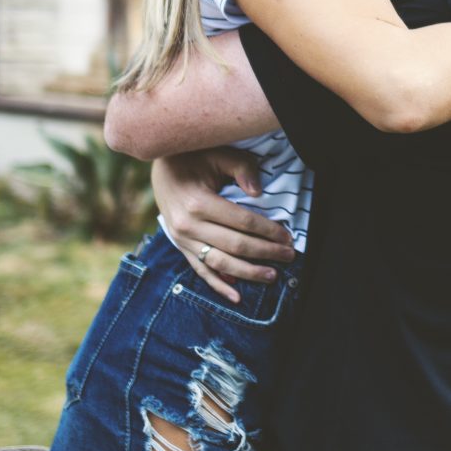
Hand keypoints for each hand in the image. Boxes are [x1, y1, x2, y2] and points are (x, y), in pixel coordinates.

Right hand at [151, 147, 296, 303]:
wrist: (160, 168)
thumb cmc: (195, 158)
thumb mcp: (219, 154)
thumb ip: (242, 169)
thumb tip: (259, 193)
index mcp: (199, 203)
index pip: (242, 222)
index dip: (268, 231)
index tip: (288, 237)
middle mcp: (188, 226)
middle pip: (235, 245)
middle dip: (265, 252)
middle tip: (289, 256)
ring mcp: (182, 240)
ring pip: (219, 263)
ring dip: (248, 272)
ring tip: (271, 276)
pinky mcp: (181, 247)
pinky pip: (200, 270)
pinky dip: (218, 285)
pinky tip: (236, 296)